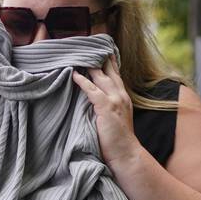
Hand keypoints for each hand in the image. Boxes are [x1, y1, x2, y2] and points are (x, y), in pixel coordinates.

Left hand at [72, 56, 140, 174]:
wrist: (126, 155)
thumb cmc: (117, 142)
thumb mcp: (114, 119)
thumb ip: (106, 107)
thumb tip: (91, 100)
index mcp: (123, 97)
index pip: (115, 75)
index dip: (108, 62)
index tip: (100, 50)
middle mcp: (121, 95)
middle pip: (109, 70)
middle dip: (99, 57)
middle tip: (88, 44)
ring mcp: (115, 100)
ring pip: (101, 77)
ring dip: (89, 65)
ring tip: (78, 54)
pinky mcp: (107, 108)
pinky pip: (92, 90)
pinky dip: (83, 82)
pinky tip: (74, 75)